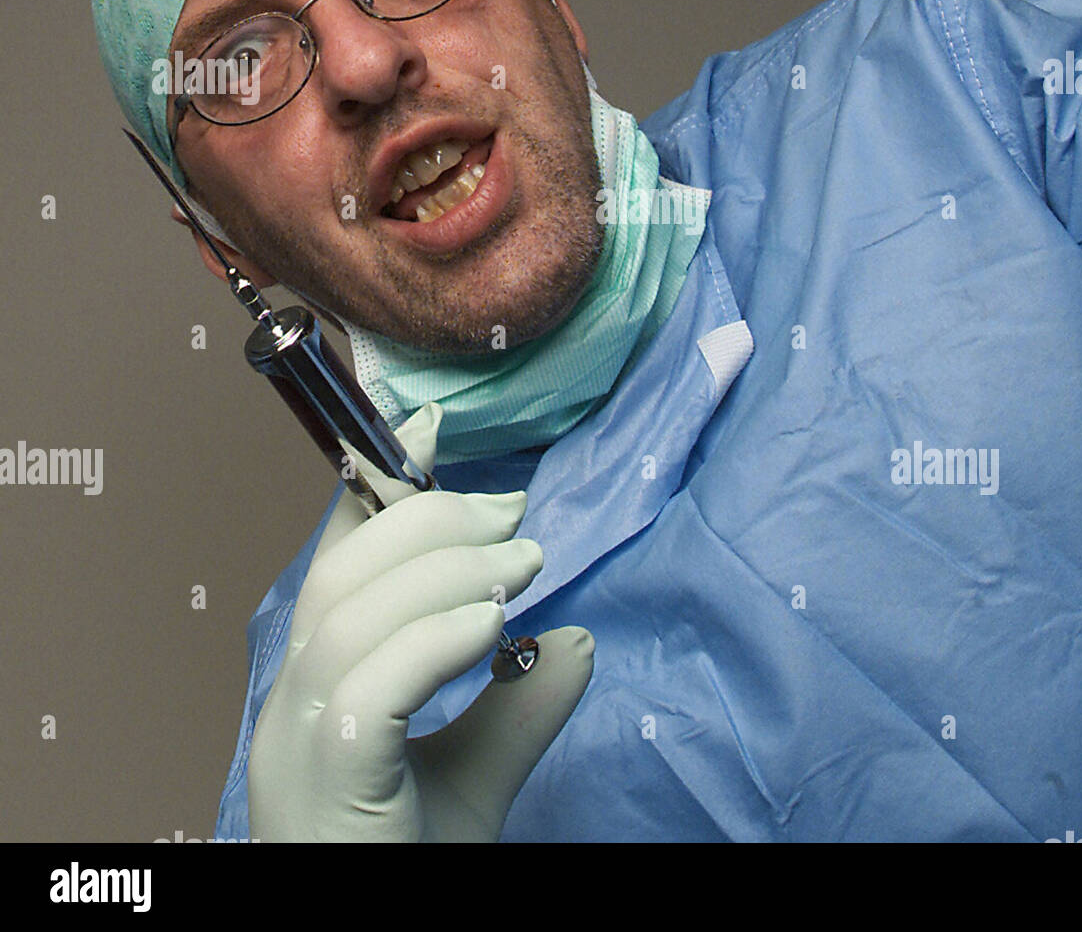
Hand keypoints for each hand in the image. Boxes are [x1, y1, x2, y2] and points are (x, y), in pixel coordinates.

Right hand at [247, 483, 592, 841]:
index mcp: (312, 693)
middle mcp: (289, 710)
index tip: (428, 427)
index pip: (335, 568)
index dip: (372, 489)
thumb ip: (516, 711)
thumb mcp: (474, 777)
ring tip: (524, 564)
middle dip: (429, 521)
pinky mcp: (328, 786)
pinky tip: (491, 625)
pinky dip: (433, 641)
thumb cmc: (407, 869)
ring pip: (354, 619)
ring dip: (450, 573)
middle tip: (511, 515)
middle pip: (343, 575)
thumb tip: (576, 640)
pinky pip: (370, 690)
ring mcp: (297, 747)